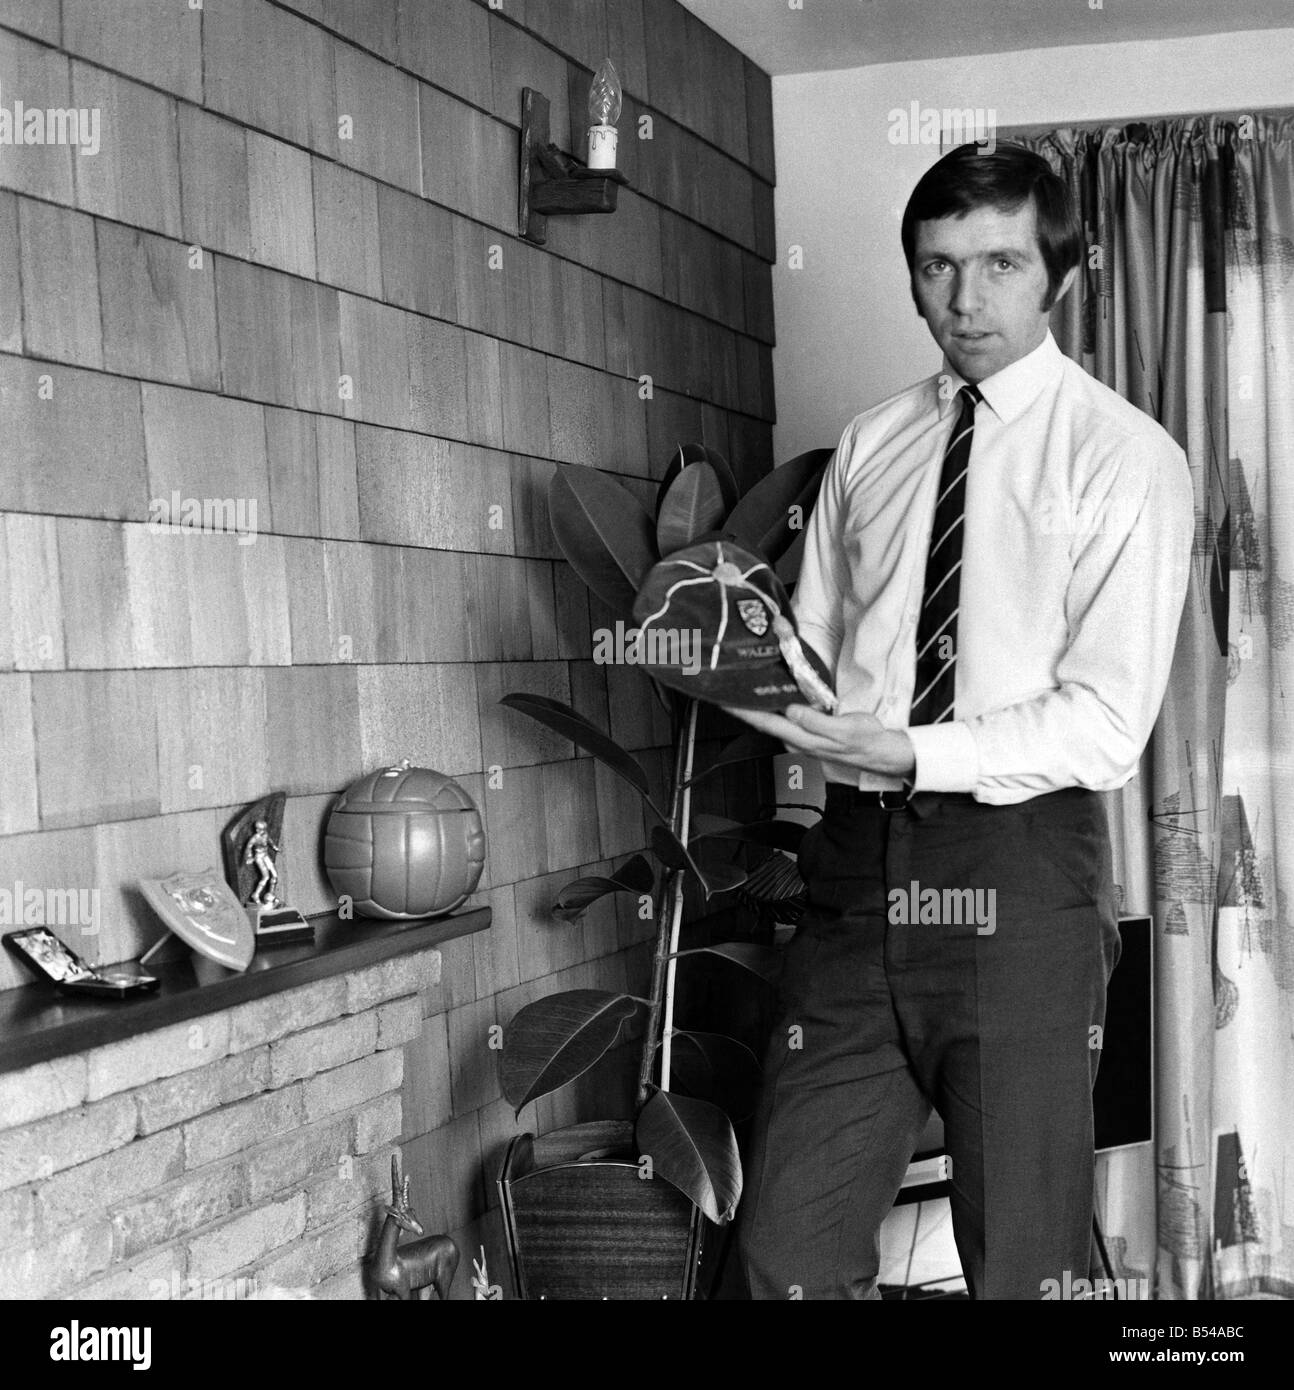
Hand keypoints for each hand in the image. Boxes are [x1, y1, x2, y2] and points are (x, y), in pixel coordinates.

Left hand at [719, 704, 916, 776]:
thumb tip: (793, 710)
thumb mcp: (845, 730)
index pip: (765, 722)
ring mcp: (800, 738)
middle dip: (740, 707)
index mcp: (802, 738)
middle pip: (761, 721)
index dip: (742, 712)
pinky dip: (769, 708)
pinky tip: (766, 699)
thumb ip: (817, 722)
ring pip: (769, 720)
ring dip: (752, 708)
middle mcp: (796, 739)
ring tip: (738, 691)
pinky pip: (780, 719)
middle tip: (722, 689)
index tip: (724, 700)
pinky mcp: (806, 733)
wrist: (879, 753)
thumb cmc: (865, 740)